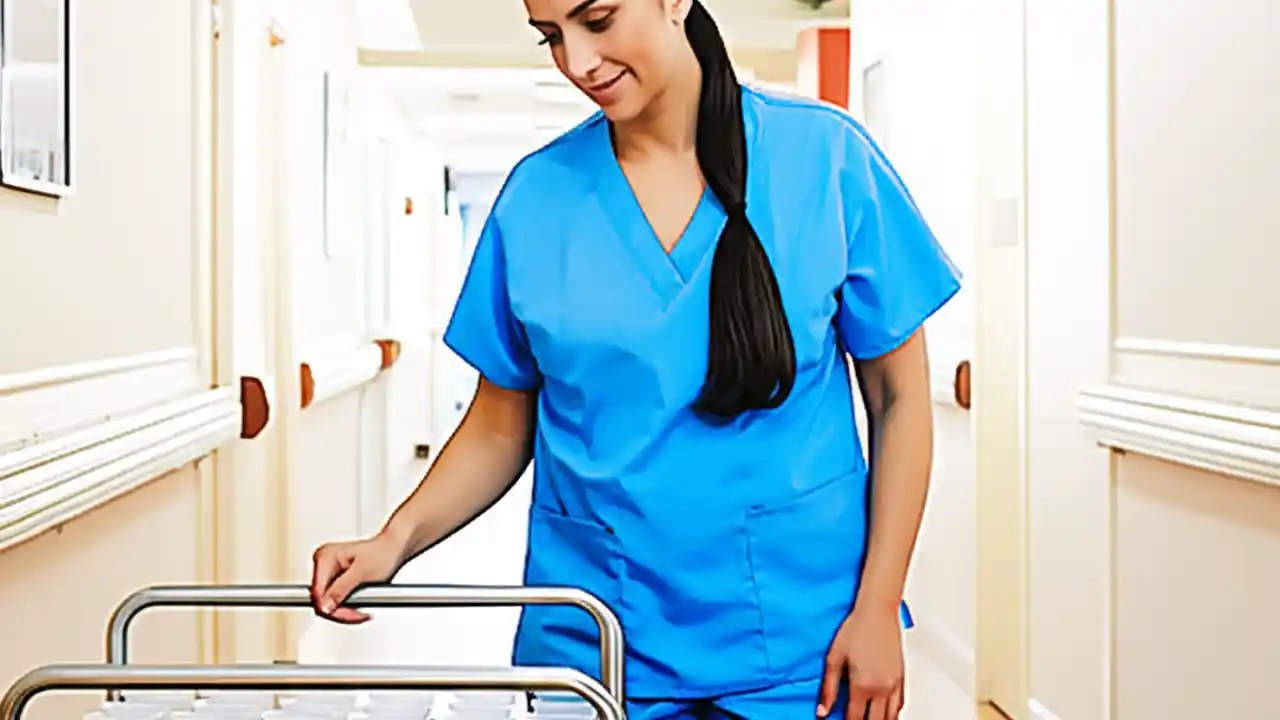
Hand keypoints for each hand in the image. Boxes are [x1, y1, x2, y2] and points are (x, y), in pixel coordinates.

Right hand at [309, 533, 403, 623]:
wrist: (394, 549)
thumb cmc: (383, 553)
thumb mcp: (362, 573)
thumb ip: (341, 589)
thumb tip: (325, 606)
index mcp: (325, 557)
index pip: (318, 593)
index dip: (332, 609)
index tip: (350, 615)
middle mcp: (324, 562)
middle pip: (322, 600)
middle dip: (341, 611)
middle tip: (359, 615)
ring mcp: (329, 570)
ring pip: (328, 602)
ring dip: (346, 610)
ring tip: (362, 610)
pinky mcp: (336, 578)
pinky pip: (336, 598)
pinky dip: (348, 605)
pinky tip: (359, 604)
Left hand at [817, 604, 904, 719]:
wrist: (878, 611)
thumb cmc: (856, 628)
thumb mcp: (834, 659)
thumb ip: (829, 689)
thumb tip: (822, 711)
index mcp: (863, 685)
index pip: (855, 718)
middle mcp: (882, 688)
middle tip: (854, 719)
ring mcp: (894, 684)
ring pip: (890, 717)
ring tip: (868, 717)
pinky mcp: (901, 677)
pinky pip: (900, 705)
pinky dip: (892, 714)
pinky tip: (885, 714)